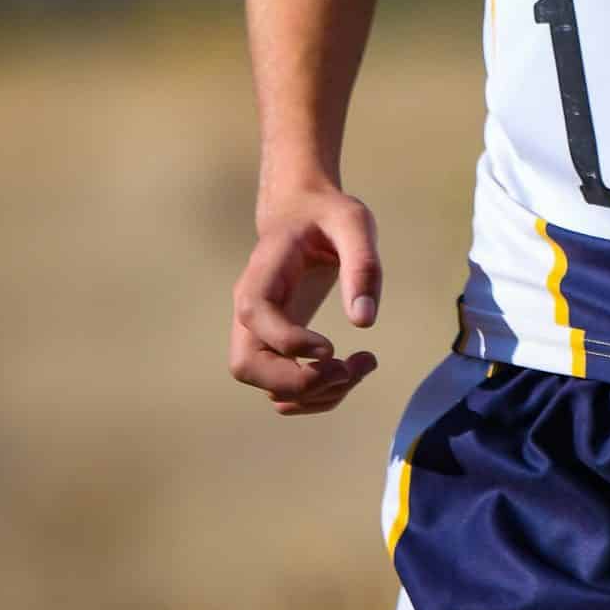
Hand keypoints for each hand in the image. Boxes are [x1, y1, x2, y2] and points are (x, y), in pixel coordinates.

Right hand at [229, 189, 381, 416]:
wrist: (304, 214)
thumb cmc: (327, 216)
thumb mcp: (354, 222)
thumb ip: (362, 265)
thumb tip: (363, 322)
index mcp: (263, 272)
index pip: (254, 315)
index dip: (288, 340)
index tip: (331, 346)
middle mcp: (251, 308)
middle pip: (245, 365)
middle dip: (298, 382)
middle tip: (347, 369)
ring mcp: (259, 332)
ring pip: (267, 386)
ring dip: (315, 393)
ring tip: (360, 367)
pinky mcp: (276, 346)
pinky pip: (285, 388)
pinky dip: (318, 395)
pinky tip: (351, 370)